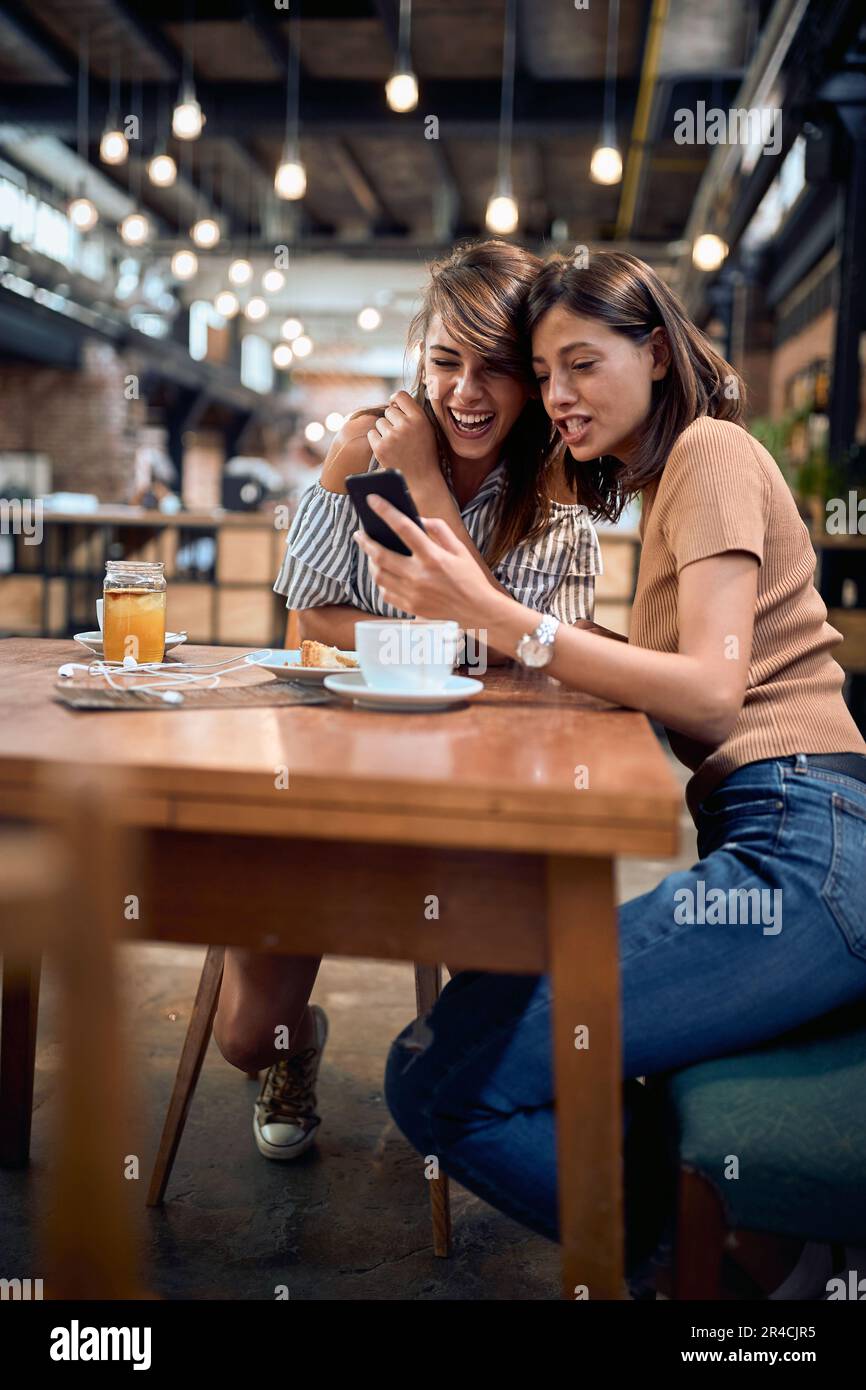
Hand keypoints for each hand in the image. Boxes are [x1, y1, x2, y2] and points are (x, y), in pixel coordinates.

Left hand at [353, 495, 503, 630]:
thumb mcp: (460, 549)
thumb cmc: (470, 578)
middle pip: (380, 555)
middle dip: (365, 541)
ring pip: (378, 575)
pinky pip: (386, 593)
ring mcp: (413, 594)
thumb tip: (418, 519)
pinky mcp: (411, 608)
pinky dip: (381, 582)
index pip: (403, 527)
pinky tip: (383, 574)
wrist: (479, 612)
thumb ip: (439, 530)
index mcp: (433, 557)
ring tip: (370, 553)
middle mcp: (419, 575)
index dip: (385, 511)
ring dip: (370, 562)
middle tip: (359, 533)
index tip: (372, 499)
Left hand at [366, 390, 439, 489]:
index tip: (395, 406)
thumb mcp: (427, 430)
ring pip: (379, 423)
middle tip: (400, 436)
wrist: (421, 480)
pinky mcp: (380, 448)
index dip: (395, 400)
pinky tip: (388, 450)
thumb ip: (413, 414)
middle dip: (392, 421)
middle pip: (389, 411)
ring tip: (396, 445)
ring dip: (384, 431)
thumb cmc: (424, 454)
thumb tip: (393, 399)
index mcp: (420, 418)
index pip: (401, 396)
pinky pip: (372, 434)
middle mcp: (406, 425)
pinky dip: (376, 440)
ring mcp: (392, 437)